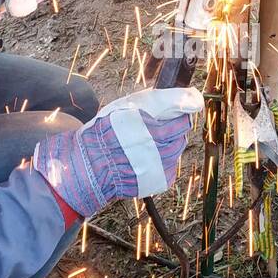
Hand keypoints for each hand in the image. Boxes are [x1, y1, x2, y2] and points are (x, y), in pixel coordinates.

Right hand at [32, 87, 204, 217]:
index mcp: (155, 130)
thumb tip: (187, 96)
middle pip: (181, 136)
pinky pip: (169, 168)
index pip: (183, 120)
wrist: (90, 166)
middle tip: (154, 129)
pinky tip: (144, 159)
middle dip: (172, 130)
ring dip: (167, 146)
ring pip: (176, 152)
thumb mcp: (128, 108)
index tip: (169, 114)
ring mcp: (162, 168)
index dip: (176, 114)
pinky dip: (161, 162)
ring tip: (146, 144)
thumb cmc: (105, 133)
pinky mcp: (159, 181)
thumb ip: (158, 102)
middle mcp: (162, 150)